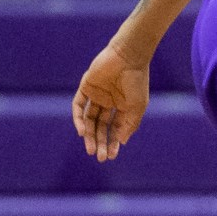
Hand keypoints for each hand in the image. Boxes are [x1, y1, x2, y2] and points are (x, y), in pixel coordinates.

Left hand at [72, 43, 150, 160]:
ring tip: (90, 149)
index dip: (113, 143)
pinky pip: (79, 106)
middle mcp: (108, 103)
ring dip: (89, 134)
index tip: (111, 156)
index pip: (115, 128)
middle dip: (100, 142)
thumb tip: (122, 142)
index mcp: (122, 107)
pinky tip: (82, 131)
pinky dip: (79, 119)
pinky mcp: (86, 87)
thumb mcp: (137, 107)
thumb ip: (129, 124)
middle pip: (100, 126)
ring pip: (89, 119)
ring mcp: (96, 95)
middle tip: (99, 157)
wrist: (128, 58)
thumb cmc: (137, 81)